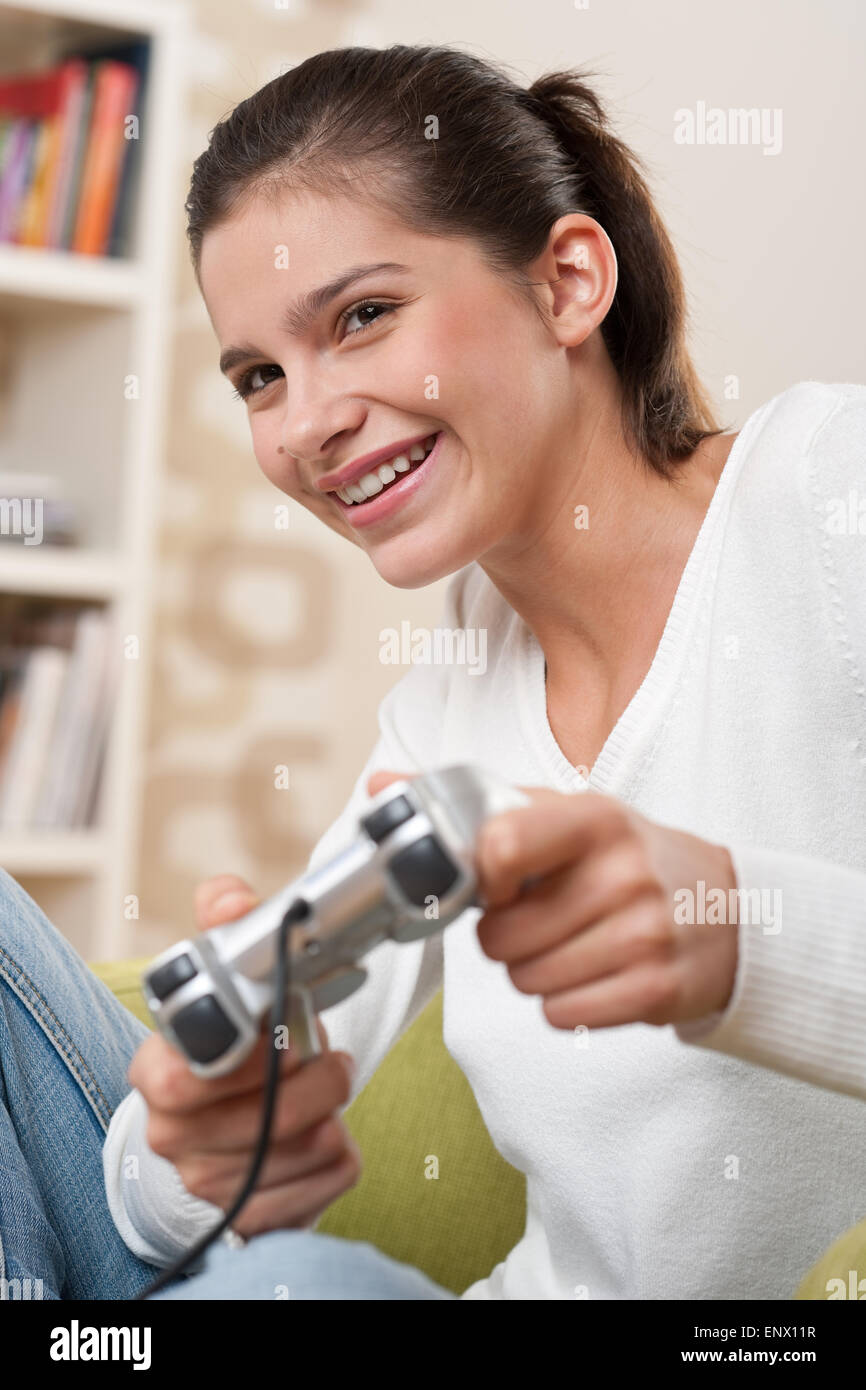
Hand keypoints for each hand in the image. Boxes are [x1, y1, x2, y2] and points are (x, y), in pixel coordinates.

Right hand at [128, 874, 360, 1236]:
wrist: (225, 1114)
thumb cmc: (233, 1041)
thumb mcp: (226, 972)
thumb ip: (226, 923)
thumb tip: (226, 897)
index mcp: (156, 1071)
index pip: (188, 1078)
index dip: (254, 1059)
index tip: (292, 1036)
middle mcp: (170, 1134)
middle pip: (266, 1120)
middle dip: (317, 1080)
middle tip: (326, 1055)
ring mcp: (207, 1183)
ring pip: (304, 1151)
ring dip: (333, 1112)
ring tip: (323, 1087)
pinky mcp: (249, 1217)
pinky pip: (324, 1186)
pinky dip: (341, 1155)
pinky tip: (327, 1132)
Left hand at [366, 771, 738, 1030]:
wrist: (726, 910)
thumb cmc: (626, 858)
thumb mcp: (564, 814)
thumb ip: (474, 803)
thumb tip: (380, 787)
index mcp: (592, 818)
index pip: (501, 845)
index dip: (480, 876)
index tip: (494, 883)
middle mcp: (622, 872)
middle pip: (501, 939)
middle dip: (509, 938)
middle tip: (544, 919)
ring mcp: (644, 933)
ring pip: (528, 982)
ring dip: (537, 973)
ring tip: (575, 944)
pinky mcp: (657, 989)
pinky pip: (563, 1016)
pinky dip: (568, 1004)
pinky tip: (597, 974)